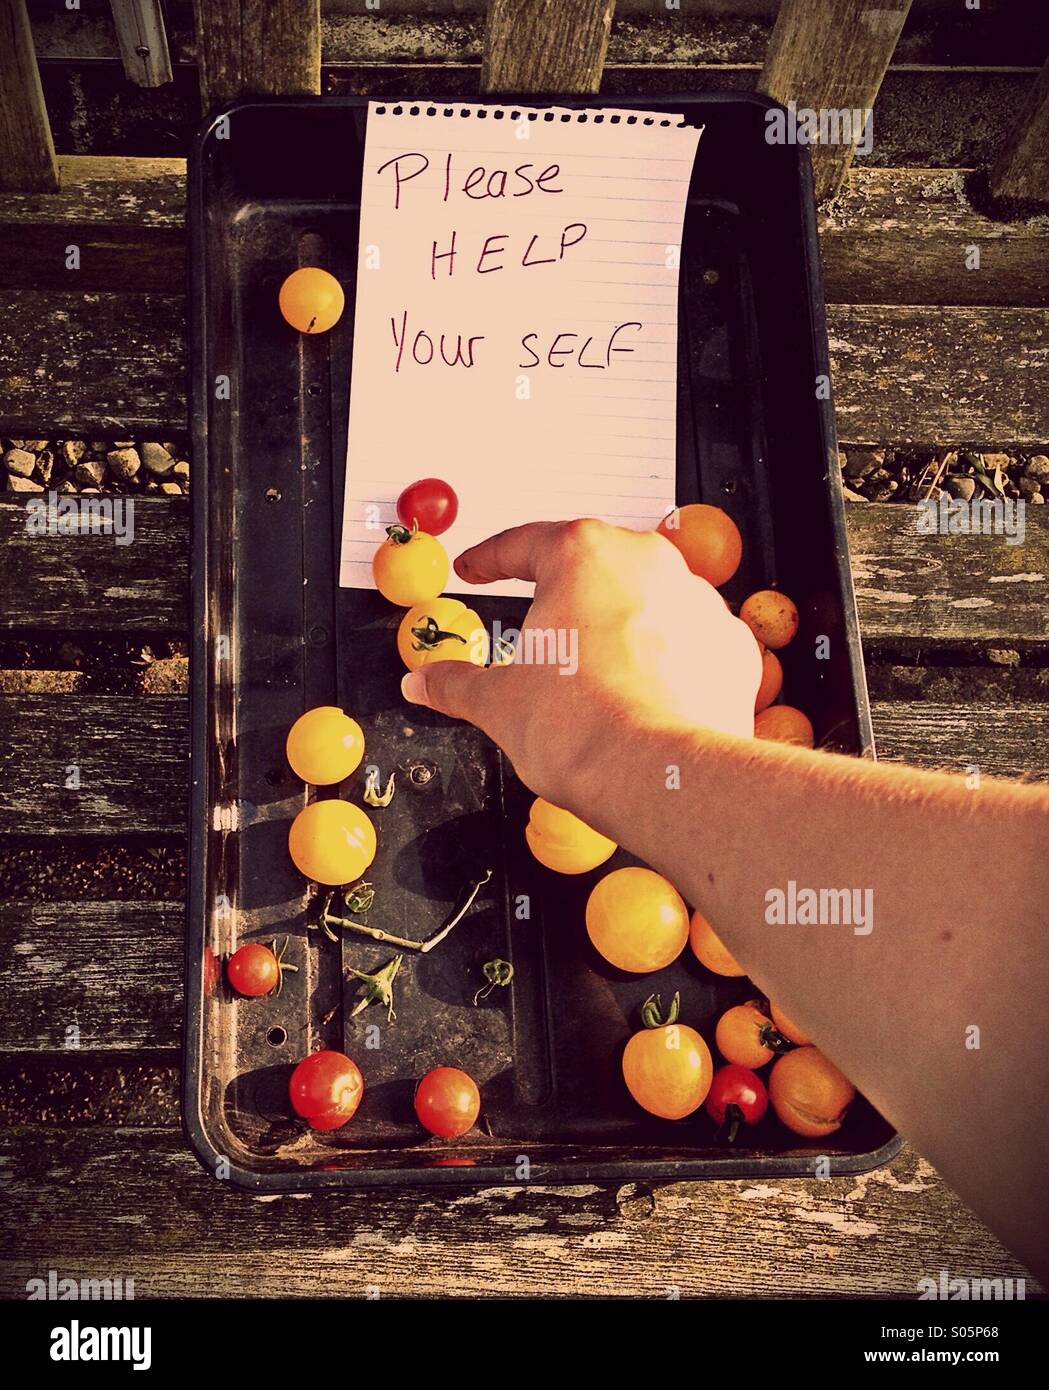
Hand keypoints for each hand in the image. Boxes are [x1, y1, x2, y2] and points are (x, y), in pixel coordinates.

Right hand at [401, 519, 760, 818]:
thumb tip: (424, 683)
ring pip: (646, 602)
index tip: (476, 570)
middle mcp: (646, 562)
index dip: (490, 560)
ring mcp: (697, 601)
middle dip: (564, 598)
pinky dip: (667, 662)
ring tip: (593, 676)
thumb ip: (455, 683)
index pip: (523, 543)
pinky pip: (689, 643)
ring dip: (620, 628)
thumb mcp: (496, 703)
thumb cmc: (582, 729)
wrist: (660, 776)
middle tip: (539, 630)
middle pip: (593, 568)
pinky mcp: (730, 646)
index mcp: (581, 555)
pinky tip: (643, 696)